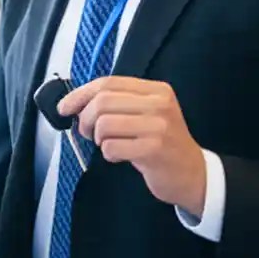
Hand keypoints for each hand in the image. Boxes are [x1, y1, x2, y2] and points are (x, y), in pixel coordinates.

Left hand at [57, 75, 206, 215]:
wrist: (193, 174)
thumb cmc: (161, 143)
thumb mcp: (146, 114)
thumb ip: (117, 103)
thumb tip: (74, 102)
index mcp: (156, 90)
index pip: (108, 83)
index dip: (81, 94)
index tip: (65, 107)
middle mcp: (159, 104)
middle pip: (103, 101)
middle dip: (85, 118)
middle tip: (87, 132)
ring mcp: (158, 126)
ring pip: (104, 124)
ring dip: (98, 138)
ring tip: (107, 144)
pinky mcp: (154, 149)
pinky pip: (112, 147)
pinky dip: (108, 154)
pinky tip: (119, 156)